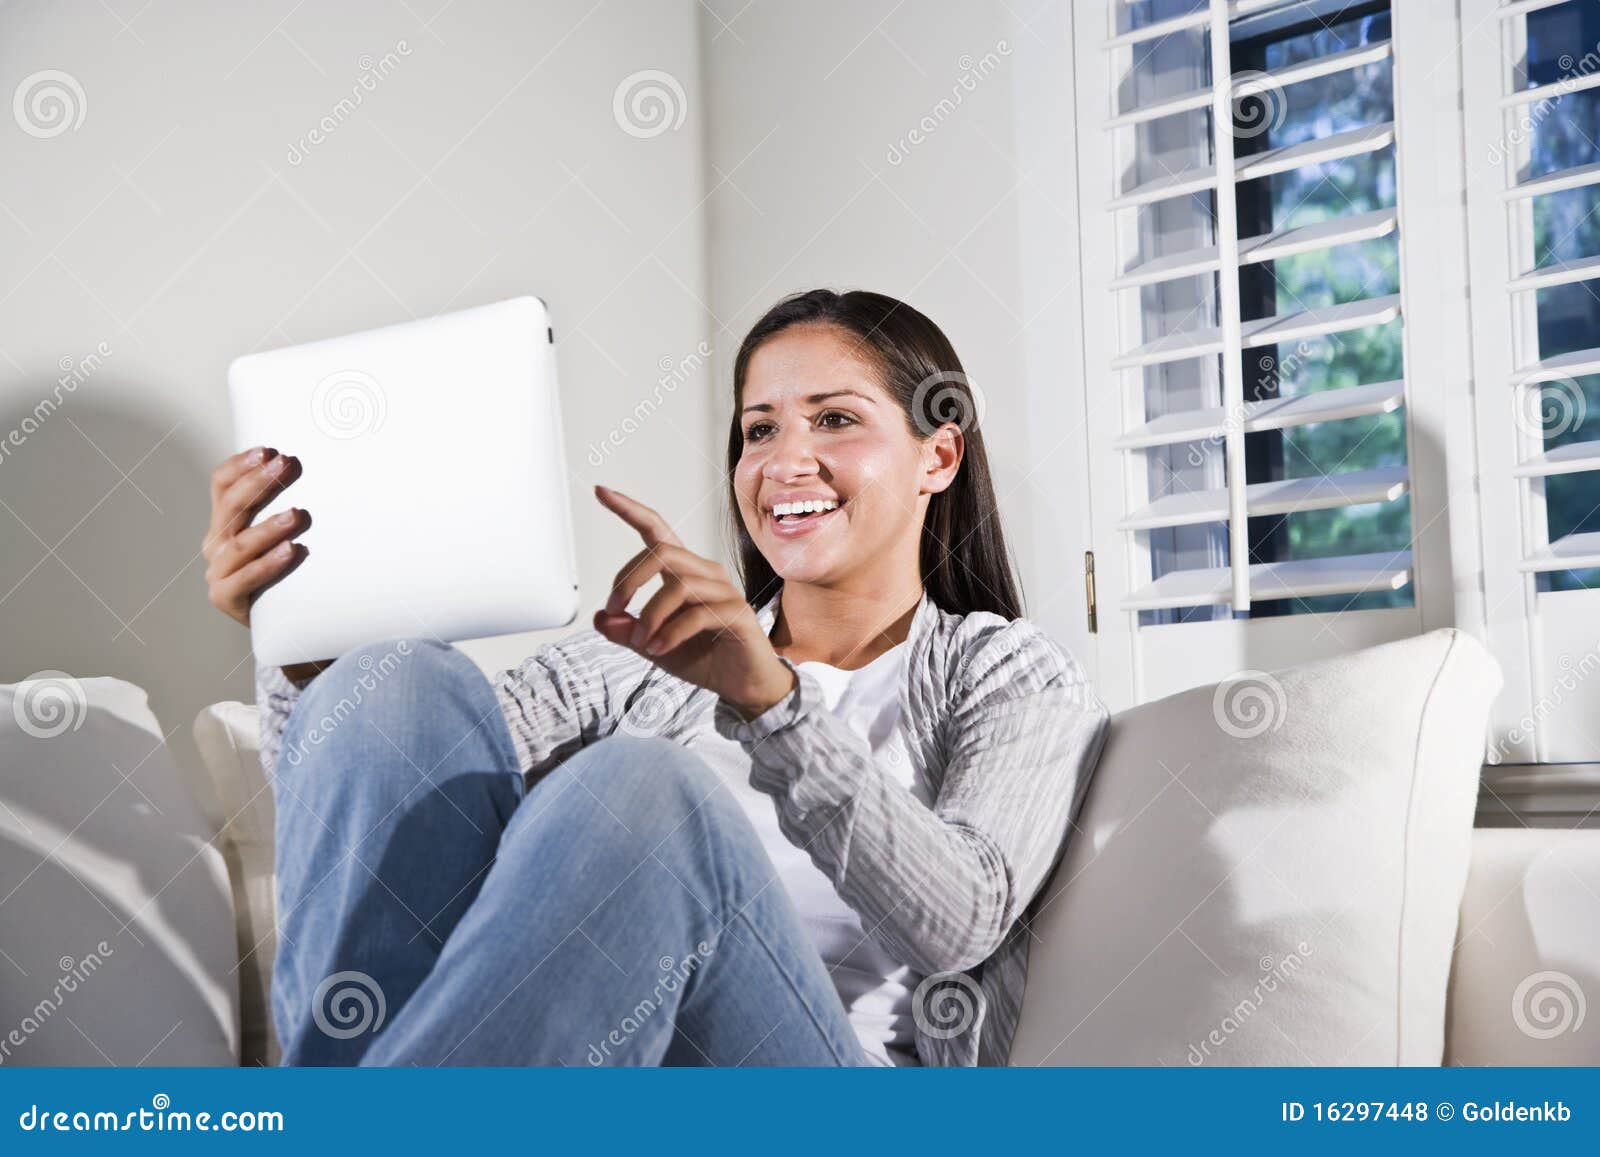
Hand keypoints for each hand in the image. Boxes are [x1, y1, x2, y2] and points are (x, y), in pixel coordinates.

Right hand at [202, 446, 325, 681]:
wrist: (282, 625)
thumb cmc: (288, 572)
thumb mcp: (282, 534)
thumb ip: (290, 507)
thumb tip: (330, 468)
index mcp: (224, 522)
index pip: (221, 485)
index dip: (240, 465)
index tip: (268, 450)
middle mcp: (216, 544)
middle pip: (231, 506)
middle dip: (260, 483)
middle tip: (286, 465)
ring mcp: (218, 572)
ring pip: (240, 544)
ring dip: (269, 526)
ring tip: (298, 514)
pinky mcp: (226, 598)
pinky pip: (246, 578)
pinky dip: (269, 564)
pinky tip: (292, 550)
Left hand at [594, 485, 795, 719]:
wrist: (744, 686)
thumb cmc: (704, 659)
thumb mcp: (653, 646)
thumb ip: (627, 632)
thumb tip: (600, 618)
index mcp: (685, 573)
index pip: (656, 532)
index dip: (630, 510)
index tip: (601, 491)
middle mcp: (706, 574)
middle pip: (661, 553)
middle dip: (629, 580)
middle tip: (614, 610)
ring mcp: (724, 593)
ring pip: (678, 585)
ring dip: (650, 616)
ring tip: (641, 643)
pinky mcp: (737, 615)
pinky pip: (697, 615)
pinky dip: (669, 634)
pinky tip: (658, 649)